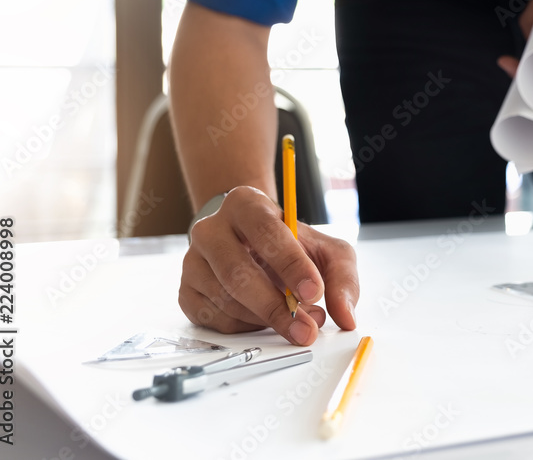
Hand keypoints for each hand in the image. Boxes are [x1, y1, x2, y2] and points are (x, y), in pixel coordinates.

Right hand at [179, 186, 358, 345]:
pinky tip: (264, 318)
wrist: (252, 245)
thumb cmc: (291, 245)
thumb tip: (346, 315)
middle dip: (277, 307)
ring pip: (227, 300)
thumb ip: (342, 277)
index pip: (266, 232)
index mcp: (245, 204)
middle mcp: (211, 229)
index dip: (291, 264)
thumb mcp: (326, 250)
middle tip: (307, 327)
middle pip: (239, 273)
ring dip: (266, 319)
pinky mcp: (186, 292)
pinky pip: (215, 319)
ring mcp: (193, 262)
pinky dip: (246, 327)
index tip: (313, 291)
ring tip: (295, 321)